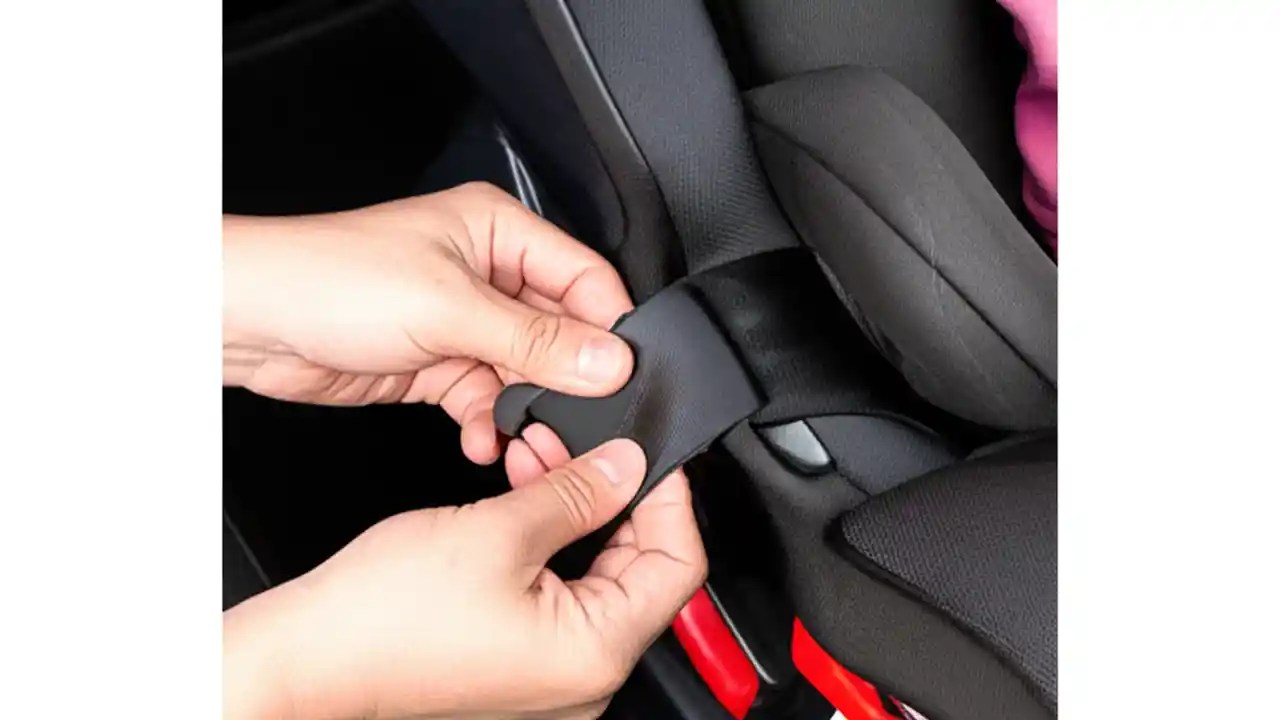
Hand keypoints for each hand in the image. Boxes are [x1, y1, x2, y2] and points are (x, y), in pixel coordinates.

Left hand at [223, 183, 635, 464]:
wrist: (250, 320)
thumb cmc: (327, 277)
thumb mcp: (448, 307)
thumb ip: (534, 340)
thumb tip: (606, 360)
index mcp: (497, 230)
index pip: (583, 277)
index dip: (606, 328)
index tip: (622, 375)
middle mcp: (485, 272)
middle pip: (558, 331)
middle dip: (566, 379)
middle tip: (577, 418)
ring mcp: (461, 321)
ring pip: (524, 373)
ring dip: (525, 409)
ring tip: (525, 436)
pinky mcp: (436, 363)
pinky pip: (485, 398)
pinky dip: (489, 423)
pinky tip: (484, 440)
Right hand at [223, 439, 706, 719]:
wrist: (311, 658)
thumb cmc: (382, 620)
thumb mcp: (497, 531)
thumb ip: (576, 492)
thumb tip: (627, 465)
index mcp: (595, 653)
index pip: (679, 565)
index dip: (670, 496)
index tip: (651, 451)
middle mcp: (583, 678)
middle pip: (641, 569)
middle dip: (616, 494)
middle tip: (583, 444)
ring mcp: (552, 676)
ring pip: (598, 575)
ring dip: (579, 509)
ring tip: (541, 458)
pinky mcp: (520, 663)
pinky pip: (562, 594)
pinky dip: (552, 541)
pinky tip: (524, 495)